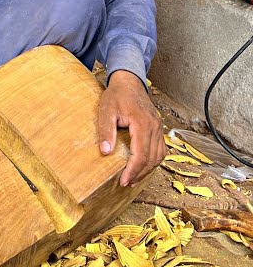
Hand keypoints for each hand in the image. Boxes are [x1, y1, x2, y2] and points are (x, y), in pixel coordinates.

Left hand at [97, 70, 164, 186]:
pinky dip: (154, 160)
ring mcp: (158, 128)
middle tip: (127, 183)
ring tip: (134, 178)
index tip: (124, 181)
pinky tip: (144, 166)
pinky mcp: (158, 128)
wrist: (129, 82)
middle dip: (140, 173)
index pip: (141, 154)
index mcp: (143, 124)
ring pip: (159, 155)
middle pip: (152, 158)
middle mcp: (155, 127)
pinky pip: (161, 148)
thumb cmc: (116, 96)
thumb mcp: (106, 111)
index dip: (133, 170)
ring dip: (148, 169)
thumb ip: (106, 131)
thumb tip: (106, 152)